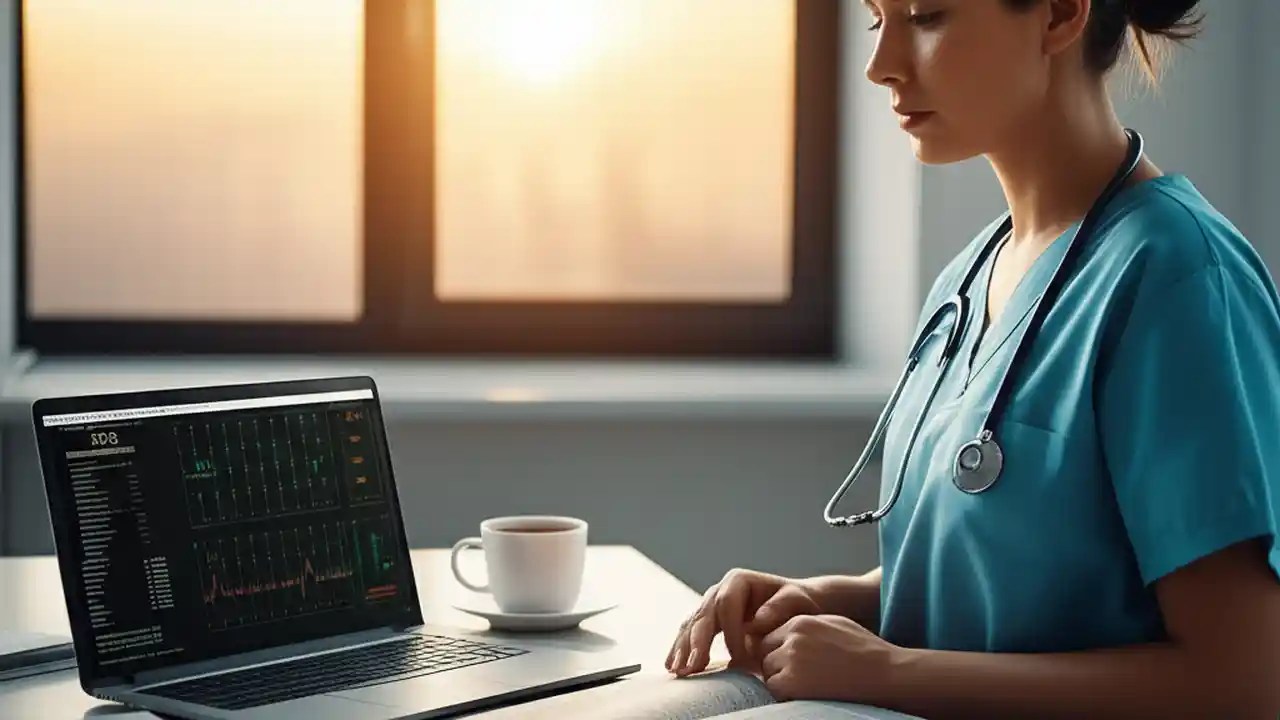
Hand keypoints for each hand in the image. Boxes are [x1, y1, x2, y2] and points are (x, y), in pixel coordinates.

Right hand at [666, 568, 823, 676]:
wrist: (795, 605)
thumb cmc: (798, 601)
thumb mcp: (796, 599)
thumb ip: (778, 608)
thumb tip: (755, 622)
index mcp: (738, 581)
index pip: (727, 605)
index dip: (731, 631)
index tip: (741, 657)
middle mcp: (719, 590)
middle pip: (703, 615)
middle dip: (697, 641)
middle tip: (693, 666)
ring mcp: (711, 606)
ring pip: (692, 625)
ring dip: (683, 649)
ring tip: (678, 670)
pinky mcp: (709, 623)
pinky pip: (691, 635)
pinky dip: (682, 650)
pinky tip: (673, 667)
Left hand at [759, 614, 902, 703]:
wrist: (884, 673)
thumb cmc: (864, 651)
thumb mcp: (832, 624)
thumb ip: (806, 627)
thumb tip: (786, 635)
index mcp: (800, 621)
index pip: (772, 636)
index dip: (780, 651)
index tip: (795, 663)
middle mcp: (792, 637)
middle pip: (765, 653)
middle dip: (777, 665)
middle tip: (800, 677)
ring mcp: (791, 659)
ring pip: (768, 672)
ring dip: (780, 680)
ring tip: (806, 685)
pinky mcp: (792, 682)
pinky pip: (774, 689)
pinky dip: (785, 694)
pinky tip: (806, 694)